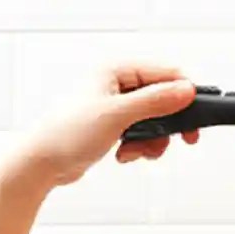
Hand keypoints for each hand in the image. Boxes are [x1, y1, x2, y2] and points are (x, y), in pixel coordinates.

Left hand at [14, 65, 201, 186]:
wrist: (40, 164)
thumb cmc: (66, 134)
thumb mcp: (117, 115)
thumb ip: (154, 102)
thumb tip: (186, 91)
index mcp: (115, 70)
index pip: (165, 73)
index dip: (183, 95)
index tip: (194, 118)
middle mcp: (115, 83)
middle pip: (162, 98)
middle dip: (167, 123)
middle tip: (180, 140)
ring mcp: (113, 105)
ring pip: (153, 119)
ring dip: (152, 139)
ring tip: (137, 151)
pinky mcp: (110, 125)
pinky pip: (139, 133)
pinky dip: (138, 146)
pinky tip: (124, 154)